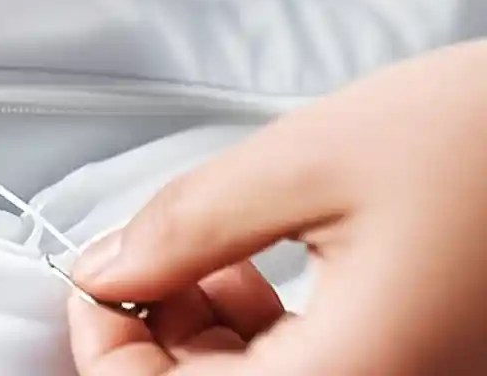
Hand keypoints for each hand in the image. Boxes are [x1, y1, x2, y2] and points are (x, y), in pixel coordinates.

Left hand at [68, 40, 486, 374]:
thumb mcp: (311, 159)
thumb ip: (189, 224)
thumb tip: (109, 268)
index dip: (107, 350)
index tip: (90, 282)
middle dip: (155, 335)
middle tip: (139, 254)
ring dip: (203, 333)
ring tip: (202, 249)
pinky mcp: (422, 364)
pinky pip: (316, 373)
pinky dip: (261, 330)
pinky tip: (253, 265)